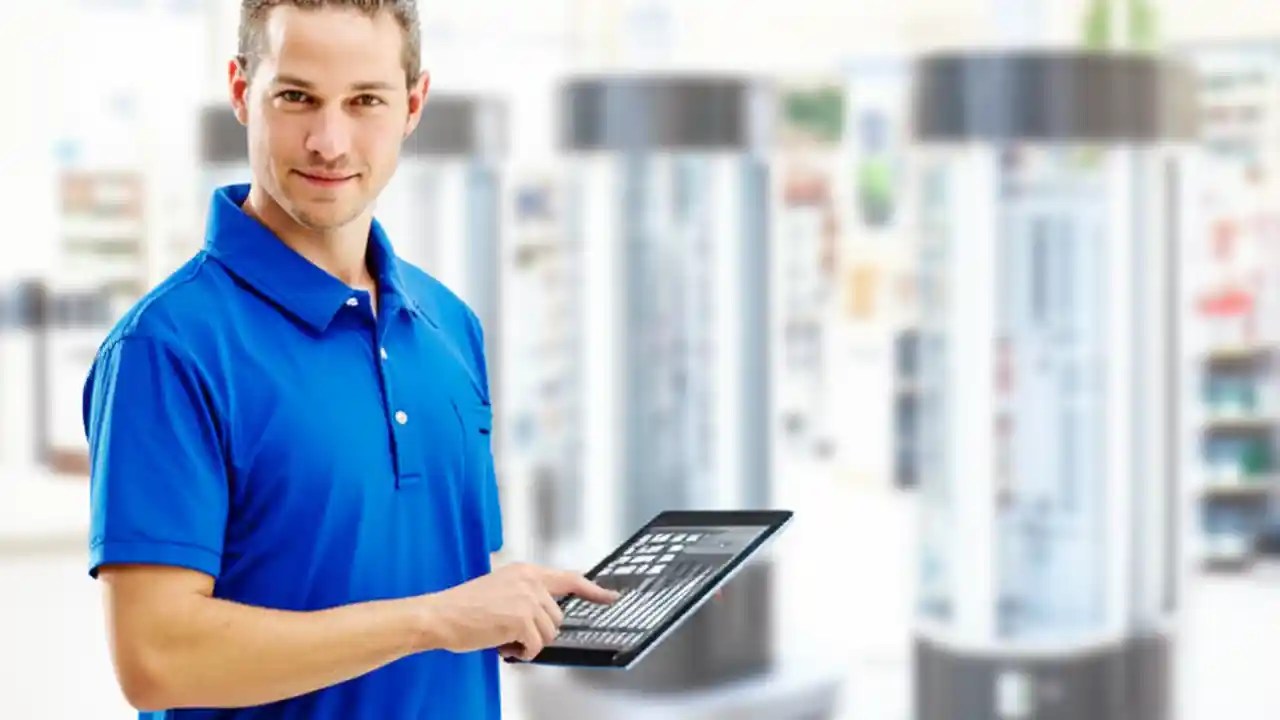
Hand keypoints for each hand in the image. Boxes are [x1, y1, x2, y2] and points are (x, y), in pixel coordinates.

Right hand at [421, 563, 619, 660]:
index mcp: (526, 571)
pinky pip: (535, 647)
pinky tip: (502, 645)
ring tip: (503, 637)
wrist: (441, 615)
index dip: (593, 590)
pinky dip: (522, 653)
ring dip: (529, 643)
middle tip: (511, 633)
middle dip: (539, 631)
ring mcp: (528, 600)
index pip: (570, 579)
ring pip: (548, 634)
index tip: (611, 597)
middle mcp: (531, 581)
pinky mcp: (522, 619)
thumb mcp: (500, 588)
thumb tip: (544, 616)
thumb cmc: (464, 607)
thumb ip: (525, 596)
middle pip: (557, 617)